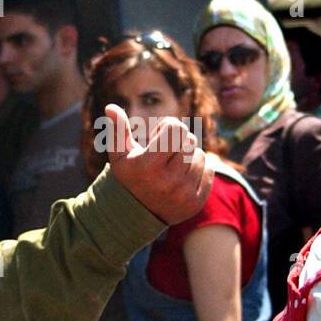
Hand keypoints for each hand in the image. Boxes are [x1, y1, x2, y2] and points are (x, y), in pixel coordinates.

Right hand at [104, 103, 212, 224]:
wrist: (136, 214)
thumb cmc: (129, 176)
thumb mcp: (119, 154)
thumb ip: (118, 130)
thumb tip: (111, 107)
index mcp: (149, 165)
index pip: (177, 128)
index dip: (168, 126)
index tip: (158, 136)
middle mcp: (168, 181)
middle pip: (189, 140)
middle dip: (178, 141)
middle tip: (165, 152)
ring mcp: (184, 193)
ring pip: (200, 155)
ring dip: (188, 156)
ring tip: (172, 166)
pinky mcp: (196, 202)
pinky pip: (209, 170)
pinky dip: (198, 169)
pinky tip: (182, 177)